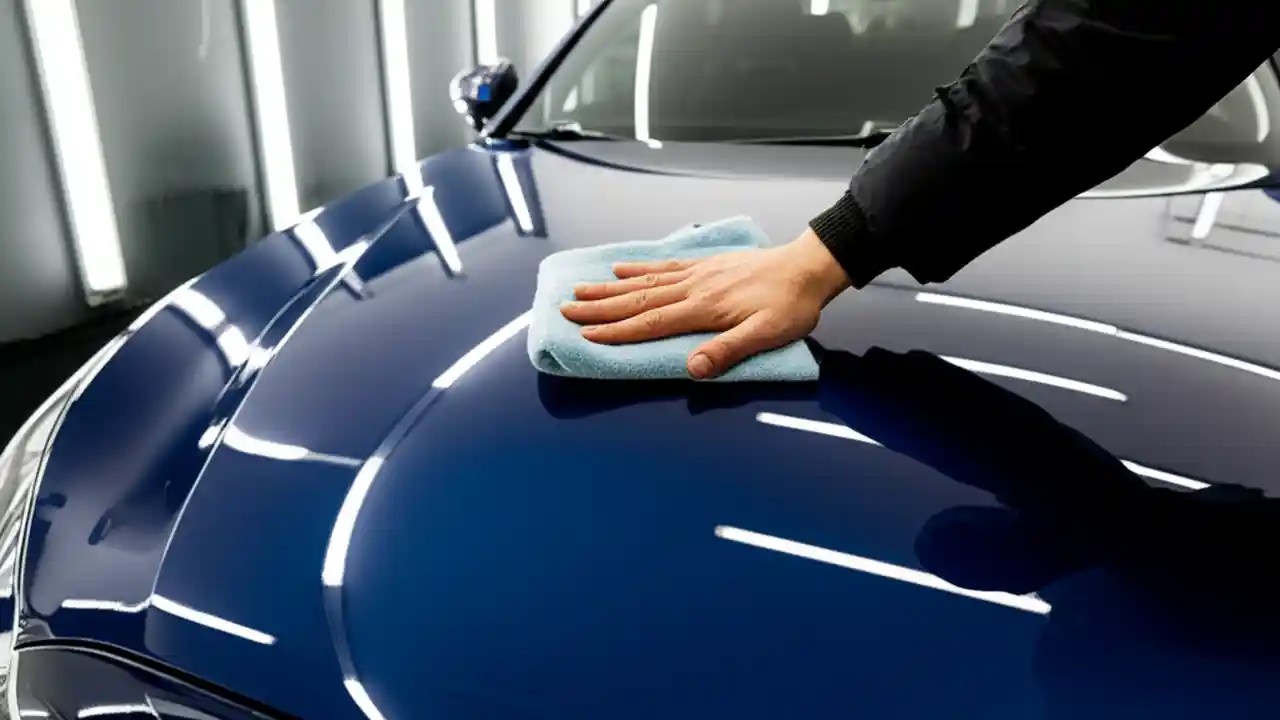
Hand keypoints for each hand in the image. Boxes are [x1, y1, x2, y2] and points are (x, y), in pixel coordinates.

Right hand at [560, 228, 849, 378]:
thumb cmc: (791, 306)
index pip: (651, 323)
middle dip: (600, 308)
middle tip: (566, 310)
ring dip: (610, 289)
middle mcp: (693, 288)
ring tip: (580, 290)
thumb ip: (728, 351)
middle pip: (637, 300)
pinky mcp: (705, 265)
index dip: (617, 331)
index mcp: (704, 309)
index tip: (587, 334)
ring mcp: (697, 274)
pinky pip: (663, 266)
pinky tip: (620, 269)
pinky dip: (638, 268)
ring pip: (644, 283)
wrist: (808, 268)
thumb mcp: (767, 335)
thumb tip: (692, 368)